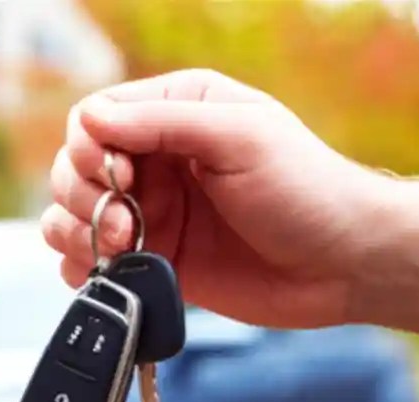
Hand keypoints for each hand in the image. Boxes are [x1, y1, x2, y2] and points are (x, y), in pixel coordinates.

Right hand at [42, 69, 391, 328]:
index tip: (117, 176)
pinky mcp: (157, 262)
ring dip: (78, 233)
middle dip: (84, 196)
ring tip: (122, 249)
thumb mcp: (240, 137)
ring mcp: (154, 214)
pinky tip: (110, 273)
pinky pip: (92, 263)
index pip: (95, 116)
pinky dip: (84, 269)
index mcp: (178, 112)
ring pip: (72, 216)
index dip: (90, 148)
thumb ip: (163, 123)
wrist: (346, 264)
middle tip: (126, 223)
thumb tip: (91, 119)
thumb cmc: (308, 190)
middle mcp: (158, 161)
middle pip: (74, 168)